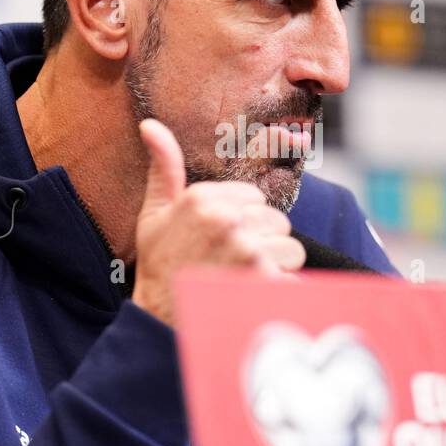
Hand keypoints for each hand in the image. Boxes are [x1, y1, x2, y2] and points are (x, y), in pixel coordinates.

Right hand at [132, 118, 304, 324]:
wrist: (157, 321)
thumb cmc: (159, 265)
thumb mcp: (154, 213)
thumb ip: (163, 167)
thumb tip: (151, 124)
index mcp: (204, 198)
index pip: (255, 198)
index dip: (243, 220)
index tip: (221, 239)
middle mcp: (228, 220)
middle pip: (277, 222)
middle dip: (262, 241)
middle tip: (232, 263)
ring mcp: (248, 251)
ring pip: (292, 250)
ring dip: (276, 267)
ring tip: (244, 280)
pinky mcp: (264, 282)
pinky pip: (294, 280)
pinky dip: (281, 292)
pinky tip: (254, 298)